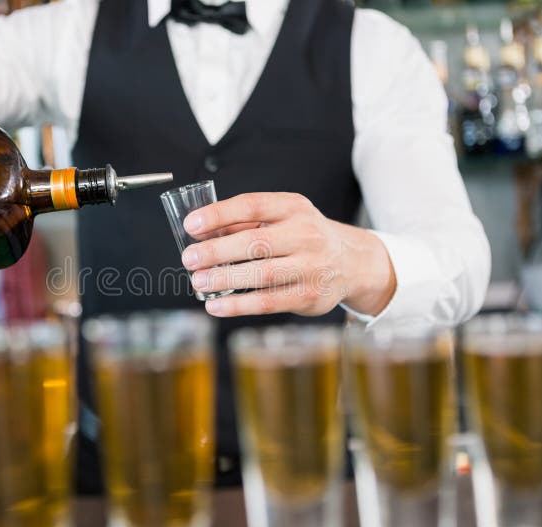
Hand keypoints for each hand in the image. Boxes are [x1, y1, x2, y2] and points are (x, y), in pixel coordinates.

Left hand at [180, 192, 396, 317]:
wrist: (352, 262)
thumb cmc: (304, 237)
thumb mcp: (283, 217)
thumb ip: (245, 222)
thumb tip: (200, 232)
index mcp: (294, 208)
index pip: (253, 205)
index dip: (219, 214)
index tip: (191, 224)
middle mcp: (306, 235)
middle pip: (255, 242)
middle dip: (217, 251)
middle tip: (190, 258)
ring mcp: (310, 267)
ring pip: (262, 275)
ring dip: (225, 279)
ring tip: (198, 281)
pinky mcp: (309, 296)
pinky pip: (268, 302)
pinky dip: (238, 305)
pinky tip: (215, 306)